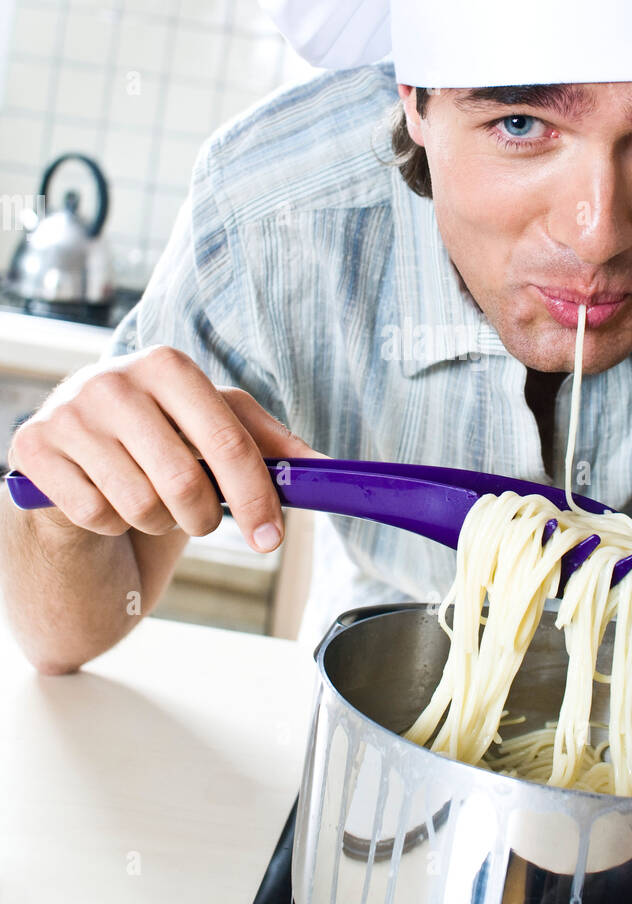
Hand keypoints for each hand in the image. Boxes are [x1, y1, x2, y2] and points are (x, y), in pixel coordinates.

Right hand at [7, 345, 321, 551]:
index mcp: (169, 365)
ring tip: (147, 499)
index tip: (271, 538)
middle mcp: (114, 380)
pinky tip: (105, 497)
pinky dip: (110, 523)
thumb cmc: (158, 434)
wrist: (75, 448)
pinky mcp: (33, 448)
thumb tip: (325, 469)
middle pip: (185, 484)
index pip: (229, 442)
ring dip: (155, 522)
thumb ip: (269, 443)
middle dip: (202, 518)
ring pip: (139, 506)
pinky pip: (94, 514)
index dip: (257, 498)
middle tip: (200, 519)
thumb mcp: (214, 425)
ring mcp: (69, 413)